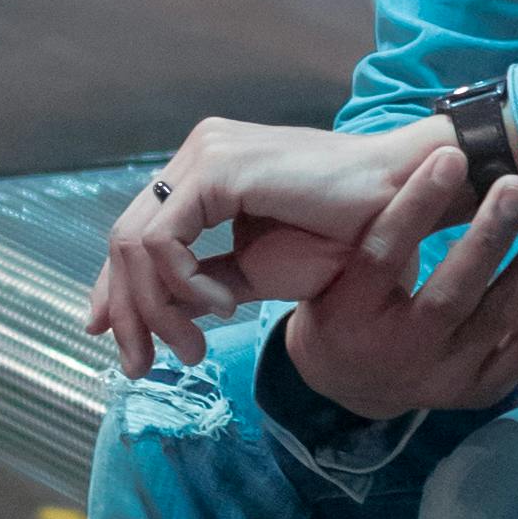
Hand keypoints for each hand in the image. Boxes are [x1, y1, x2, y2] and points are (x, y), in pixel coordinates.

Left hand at [86, 116, 452, 375]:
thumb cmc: (345, 234)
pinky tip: (223, 309)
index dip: (114, 289)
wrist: (403, 203)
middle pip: (124, 240)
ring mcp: (205, 154)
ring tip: (193, 347)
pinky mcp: (218, 169)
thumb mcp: (258, 272)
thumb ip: (205, 285)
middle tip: (142, 365)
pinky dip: (182, 286)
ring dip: (156, 310)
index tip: (115, 340)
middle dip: (126, 313)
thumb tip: (160, 313)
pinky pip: (165, 241)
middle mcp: (197, 153)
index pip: (136, 231)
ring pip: (135, 244)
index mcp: (204, 171)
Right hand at [282, 143, 517, 422]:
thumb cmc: (350, 300)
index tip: (453, 156)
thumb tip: (444, 151)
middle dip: (490, 236)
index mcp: (350, 315)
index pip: (383, 255)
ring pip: (501, 319)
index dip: (417, 204)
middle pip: (451, 296)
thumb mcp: (341, 265)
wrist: (354, 382)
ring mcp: (444, 381)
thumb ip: (377, 222)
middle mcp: (397, 355)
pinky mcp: (480, 391)